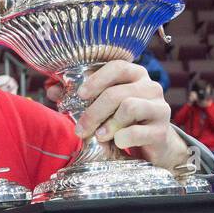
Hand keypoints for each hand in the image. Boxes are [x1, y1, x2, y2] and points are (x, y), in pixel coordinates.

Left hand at [48, 60, 187, 172]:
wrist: (155, 146)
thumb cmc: (126, 122)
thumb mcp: (104, 107)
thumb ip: (81, 97)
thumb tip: (51, 89)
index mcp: (135, 75)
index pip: (117, 66)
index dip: (96, 79)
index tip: (80, 94)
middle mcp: (151, 87)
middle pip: (117, 93)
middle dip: (94, 112)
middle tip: (81, 129)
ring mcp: (159, 108)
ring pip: (129, 107)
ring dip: (109, 124)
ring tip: (100, 136)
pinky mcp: (162, 130)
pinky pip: (138, 131)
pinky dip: (123, 138)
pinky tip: (117, 142)